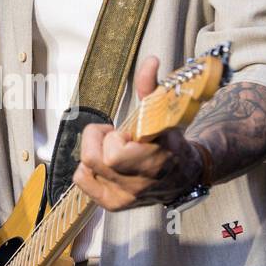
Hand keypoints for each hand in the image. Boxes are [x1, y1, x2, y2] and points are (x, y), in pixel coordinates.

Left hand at [72, 56, 202, 211]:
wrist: (183, 175)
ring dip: (95, 152)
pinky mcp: (111, 204)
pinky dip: (87, 168)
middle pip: (92, 158)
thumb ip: (151, 88)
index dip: (115, 137)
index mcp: (152, 164)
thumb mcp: (164, 114)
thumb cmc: (172, 142)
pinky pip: (82, 180)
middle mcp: (135, 186)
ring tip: (113, 149)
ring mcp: (122, 198)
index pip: (113, 154)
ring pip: (85, 168)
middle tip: (116, 136)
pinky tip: (105, 162)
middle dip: (100, 140)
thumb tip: (150, 61)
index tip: (128, 132)